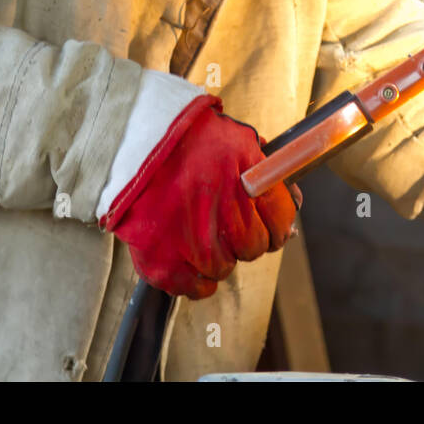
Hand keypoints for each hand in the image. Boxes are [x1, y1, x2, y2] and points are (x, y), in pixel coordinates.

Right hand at [101, 97, 299, 298]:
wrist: (129, 142)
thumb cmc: (186, 137)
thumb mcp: (237, 140)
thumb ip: (266, 170)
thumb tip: (294, 200)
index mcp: (246, 181)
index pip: (281, 220)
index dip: (277, 224)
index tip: (270, 224)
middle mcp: (223, 215)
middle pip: (254, 247)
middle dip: (245, 236)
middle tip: (226, 222)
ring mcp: (192, 243)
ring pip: (225, 267)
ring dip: (217, 253)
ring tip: (198, 230)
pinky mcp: (162, 261)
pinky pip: (195, 287)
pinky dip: (195, 280)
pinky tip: (189, 260)